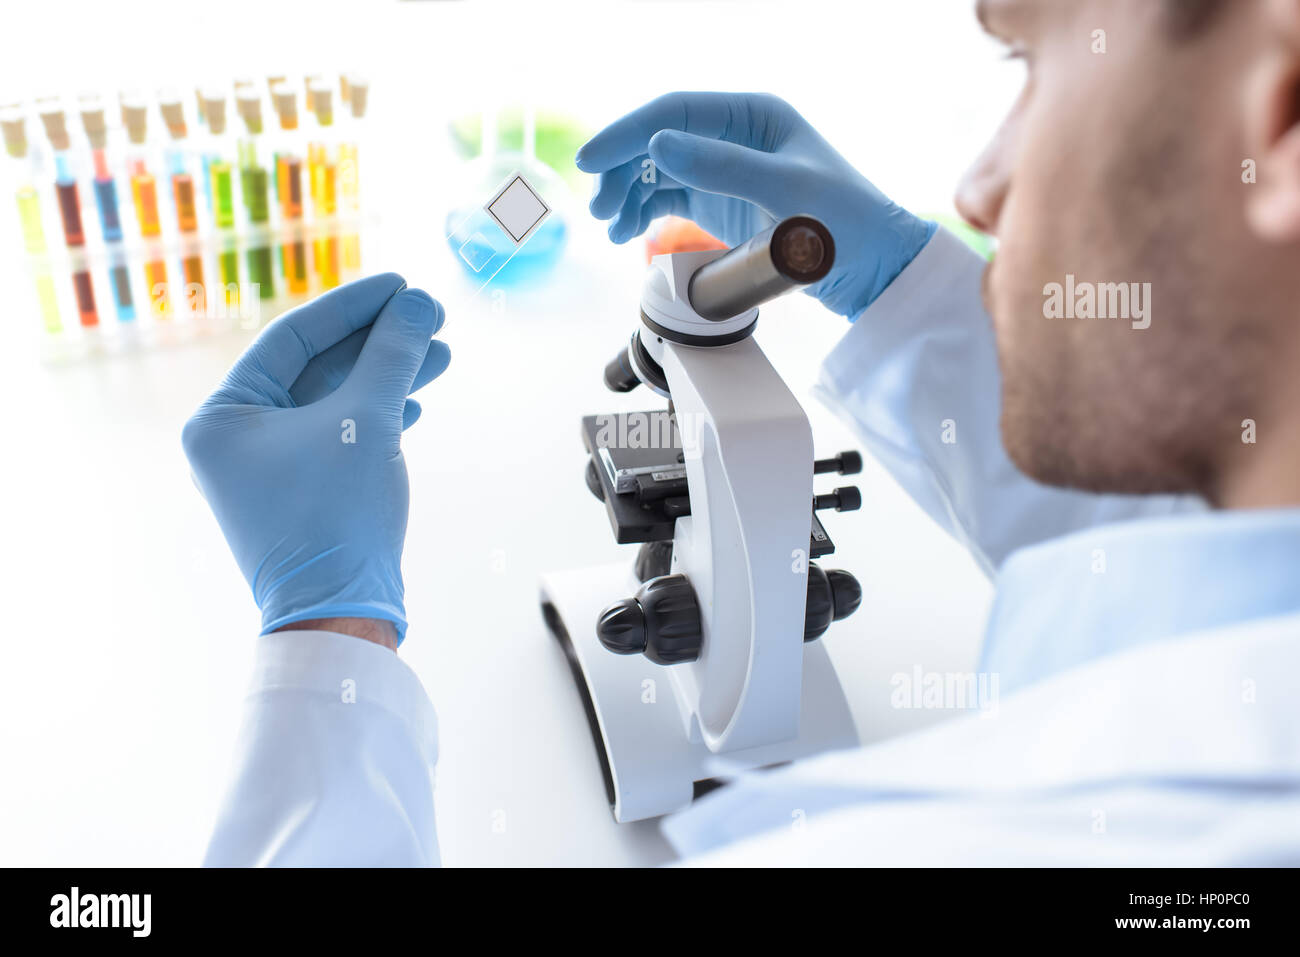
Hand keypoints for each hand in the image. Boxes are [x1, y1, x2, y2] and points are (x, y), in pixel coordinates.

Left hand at [182, 273, 450, 643]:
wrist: (342, 613)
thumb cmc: (338, 515)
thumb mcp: (367, 420)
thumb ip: (391, 354)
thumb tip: (419, 304)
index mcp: (222, 417)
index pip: (292, 338)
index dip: (352, 306)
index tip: (401, 286)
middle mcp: (235, 440)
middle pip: (316, 367)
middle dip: (379, 343)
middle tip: (431, 318)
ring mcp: (267, 470)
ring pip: (334, 402)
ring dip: (387, 377)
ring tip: (439, 355)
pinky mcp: (301, 493)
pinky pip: (338, 436)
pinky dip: (376, 415)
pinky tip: (414, 402)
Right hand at [576, 92, 935, 317]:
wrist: (873, 269)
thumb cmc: (844, 224)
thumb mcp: (784, 193)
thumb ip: (721, 167)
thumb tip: (656, 145)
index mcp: (753, 115)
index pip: (674, 112)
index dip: (627, 133)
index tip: (590, 161)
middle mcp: (734, 135)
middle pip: (657, 140)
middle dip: (622, 170)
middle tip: (598, 208)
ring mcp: (724, 170)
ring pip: (656, 171)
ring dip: (626, 194)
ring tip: (608, 226)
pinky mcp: (719, 204)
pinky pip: (667, 198)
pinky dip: (641, 212)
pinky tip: (624, 232)